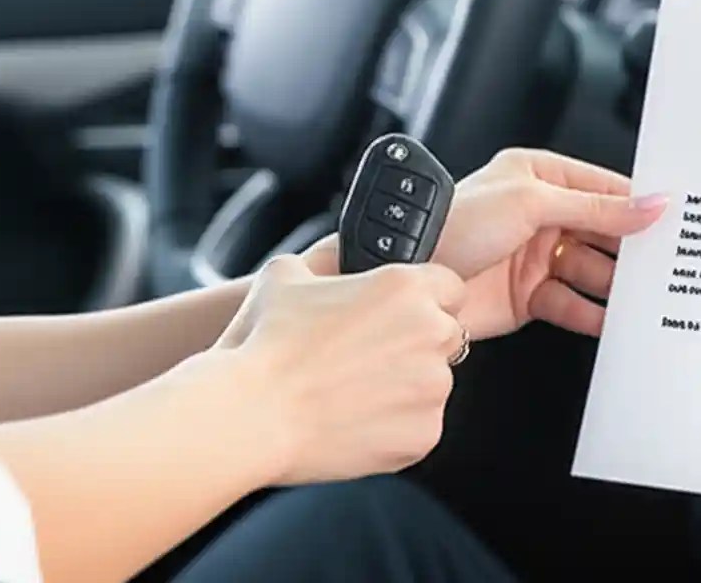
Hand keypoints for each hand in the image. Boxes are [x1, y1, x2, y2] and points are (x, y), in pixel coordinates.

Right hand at [216, 255, 465, 484]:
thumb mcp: (287, 276)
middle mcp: (431, 333)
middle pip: (446, 335)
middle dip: (416, 345)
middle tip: (366, 359)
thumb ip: (326, 266)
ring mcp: (432, 388)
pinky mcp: (424, 435)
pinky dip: (394, 428)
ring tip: (351, 394)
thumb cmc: (265, 345)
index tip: (399, 316)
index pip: (449, 287)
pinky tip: (353, 422)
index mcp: (407, 289)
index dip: (424, 301)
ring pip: (432, 384)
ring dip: (405, 388)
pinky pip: (419, 428)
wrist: (251, 414)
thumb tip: (328, 268)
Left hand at [307, 149, 666, 340]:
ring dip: (616, 284)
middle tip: (668, 263)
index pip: (605, 188)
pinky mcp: (528, 296)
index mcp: (539, 177)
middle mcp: (539, 215)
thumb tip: (649, 204)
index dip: (639, 205)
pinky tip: (613, 320)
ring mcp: (534, 257)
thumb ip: (597, 207)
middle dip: (632, 249)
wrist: (411, 274)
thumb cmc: (453, 225)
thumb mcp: (532, 203)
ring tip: (646, 296)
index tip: (675, 220)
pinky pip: (572, 304)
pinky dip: (593, 313)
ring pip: (591, 271)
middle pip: (603, 233)